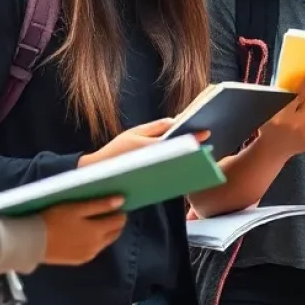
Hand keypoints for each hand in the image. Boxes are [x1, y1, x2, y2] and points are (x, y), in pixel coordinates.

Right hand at [40, 197, 127, 264]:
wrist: (32, 242)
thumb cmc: (55, 220)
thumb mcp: (77, 208)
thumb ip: (101, 205)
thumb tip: (121, 200)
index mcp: (98, 232)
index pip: (119, 221)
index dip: (119, 212)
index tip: (115, 204)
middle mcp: (97, 246)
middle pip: (114, 233)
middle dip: (115, 223)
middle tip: (107, 212)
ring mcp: (87, 255)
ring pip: (105, 242)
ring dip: (106, 232)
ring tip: (96, 222)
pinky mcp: (78, 261)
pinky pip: (94, 249)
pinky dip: (95, 241)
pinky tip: (86, 234)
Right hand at [79, 119, 209, 167]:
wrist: (96, 176)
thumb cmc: (115, 150)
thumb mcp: (135, 133)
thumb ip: (156, 127)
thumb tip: (176, 121)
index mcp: (152, 147)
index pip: (178, 140)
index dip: (194, 136)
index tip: (207, 132)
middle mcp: (155, 161)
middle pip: (180, 154)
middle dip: (194, 149)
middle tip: (209, 145)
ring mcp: (154, 174)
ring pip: (177, 166)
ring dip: (188, 161)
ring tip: (200, 156)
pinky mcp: (151, 183)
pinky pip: (168, 175)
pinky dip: (177, 170)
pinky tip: (184, 166)